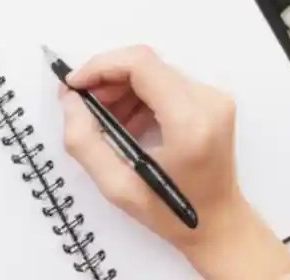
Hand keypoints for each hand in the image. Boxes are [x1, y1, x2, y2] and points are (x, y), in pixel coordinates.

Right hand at [60, 46, 289, 279]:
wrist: (220, 224)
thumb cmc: (171, 214)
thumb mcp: (117, 187)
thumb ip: (85, 141)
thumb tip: (69, 99)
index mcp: (189, 122)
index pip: (141, 65)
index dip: (101, 66)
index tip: (73, 85)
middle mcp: (207, 100)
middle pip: (146, 65)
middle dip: (106, 78)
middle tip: (82, 104)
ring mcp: (214, 97)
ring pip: (154, 71)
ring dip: (121, 88)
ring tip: (104, 121)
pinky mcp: (213, 100)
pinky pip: (166, 82)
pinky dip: (139, 95)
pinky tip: (126, 123)